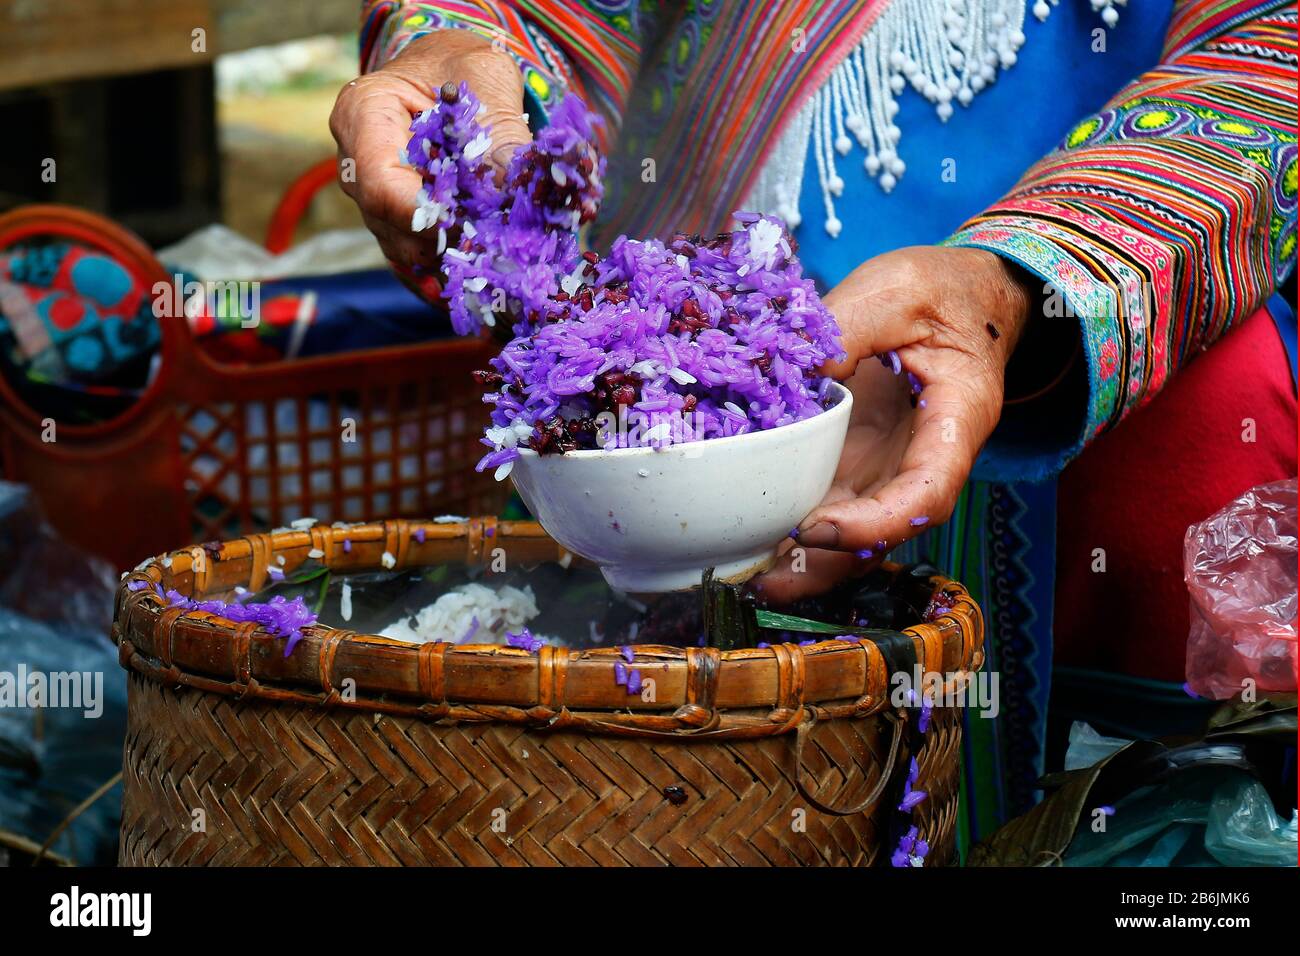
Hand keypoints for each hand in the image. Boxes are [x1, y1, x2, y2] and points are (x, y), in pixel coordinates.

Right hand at [329, 30, 529, 270]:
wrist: (451, 74)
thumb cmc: (464, 67)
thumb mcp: (487, 83)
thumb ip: (501, 133)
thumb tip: (521, 187)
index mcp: (363, 114)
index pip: (381, 183)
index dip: (427, 215)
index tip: (474, 226)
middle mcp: (355, 163)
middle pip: (390, 223)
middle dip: (445, 239)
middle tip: (499, 246)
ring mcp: (370, 198)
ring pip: (403, 248)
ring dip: (450, 258)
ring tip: (498, 259)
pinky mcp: (393, 223)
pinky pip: (414, 261)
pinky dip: (447, 271)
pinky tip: (480, 277)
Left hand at [754, 246, 1033, 602]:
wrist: (964, 296)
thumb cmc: (942, 291)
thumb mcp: (897, 290)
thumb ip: (846, 326)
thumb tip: (788, 373)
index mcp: (957, 420)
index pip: (925, 495)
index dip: (873, 525)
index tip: (814, 527)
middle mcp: (924, 460)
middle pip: (883, 533)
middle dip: (825, 563)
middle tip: (759, 575)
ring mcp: (889, 466)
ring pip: (855, 534)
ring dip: (806, 561)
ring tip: (744, 573)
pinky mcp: (858, 461)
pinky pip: (832, 506)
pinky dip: (794, 530)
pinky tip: (749, 542)